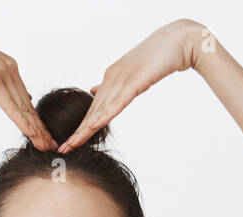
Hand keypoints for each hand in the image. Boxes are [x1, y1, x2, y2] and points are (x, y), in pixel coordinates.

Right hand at [0, 23, 57, 151]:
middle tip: (51, 145)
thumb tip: (8, 94)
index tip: (43, 134)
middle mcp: (11, 68)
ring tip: (45, 145)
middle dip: (40, 128)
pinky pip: (11, 106)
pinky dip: (22, 121)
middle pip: (28, 105)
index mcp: (9, 66)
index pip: (24, 98)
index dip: (35, 118)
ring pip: (23, 107)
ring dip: (35, 129)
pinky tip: (32, 133)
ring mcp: (4, 73)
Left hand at [57, 19, 206, 153]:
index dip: (81, 126)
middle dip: (77, 133)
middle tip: (62, 150)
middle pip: (92, 112)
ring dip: (84, 130)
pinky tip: (91, 127)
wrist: (180, 41)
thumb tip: (97, 91)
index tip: (70, 142)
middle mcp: (112, 78)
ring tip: (71, 145)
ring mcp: (122, 80)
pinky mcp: (134, 82)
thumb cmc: (161, 57)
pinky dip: (103, 117)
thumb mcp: (135, 73)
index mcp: (112, 77)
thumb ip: (118, 85)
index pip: (94, 107)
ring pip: (100, 110)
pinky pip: (116, 103)